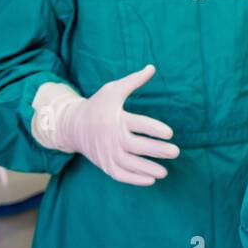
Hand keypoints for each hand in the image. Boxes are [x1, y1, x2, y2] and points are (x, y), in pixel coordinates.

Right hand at [52, 65, 179, 185]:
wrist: (72, 125)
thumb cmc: (98, 105)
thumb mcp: (113, 90)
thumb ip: (134, 81)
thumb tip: (152, 67)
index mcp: (116, 118)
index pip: (138, 124)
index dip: (155, 129)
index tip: (170, 133)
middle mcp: (112, 137)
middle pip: (137, 146)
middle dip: (157, 150)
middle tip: (175, 152)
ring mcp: (107, 152)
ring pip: (129, 164)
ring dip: (148, 168)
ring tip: (166, 171)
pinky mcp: (104, 164)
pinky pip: (120, 175)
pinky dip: (134, 179)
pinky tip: (151, 179)